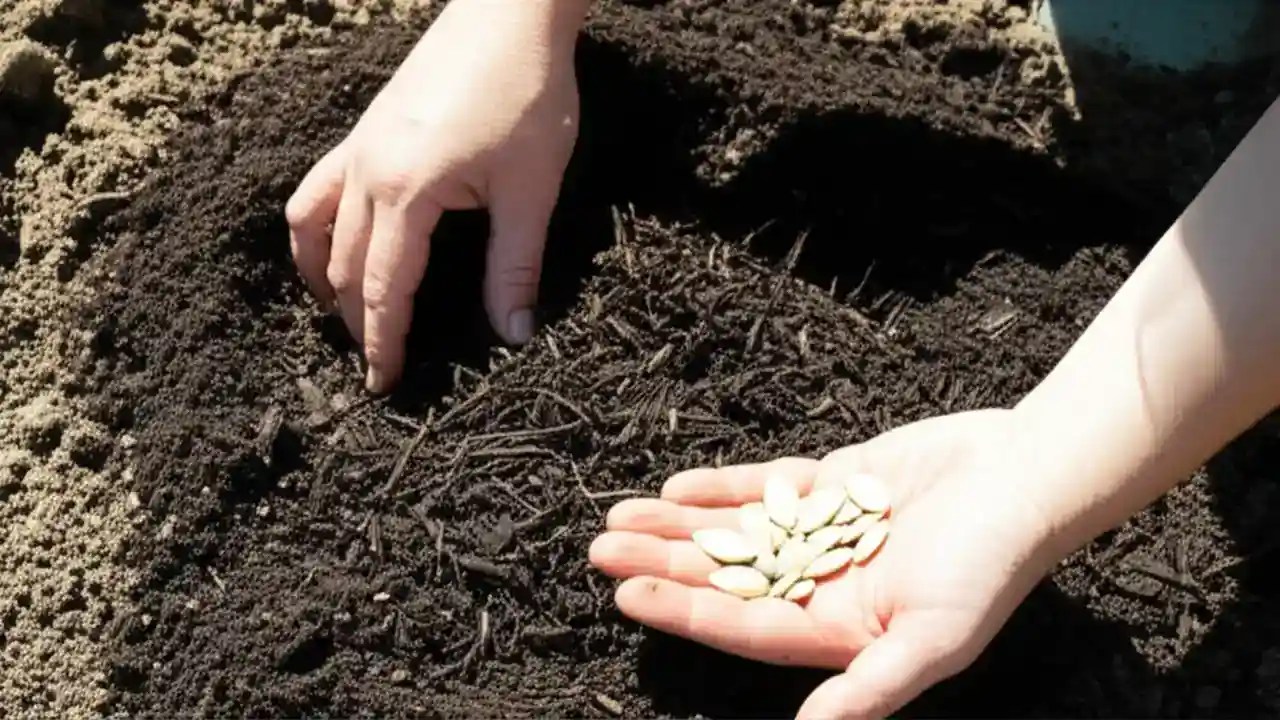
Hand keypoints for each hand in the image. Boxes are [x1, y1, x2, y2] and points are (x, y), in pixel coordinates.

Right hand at [285, 0, 583, 391]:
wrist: (511, 13)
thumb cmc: (528, 93)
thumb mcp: (530, 190)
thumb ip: (514, 267)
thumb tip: (512, 335)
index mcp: (405, 191)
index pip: (381, 288)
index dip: (382, 342)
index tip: (383, 386)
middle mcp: (366, 171)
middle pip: (341, 265)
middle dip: (353, 321)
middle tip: (373, 363)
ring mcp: (359, 146)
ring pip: (312, 224)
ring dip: (319, 276)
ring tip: (338, 313)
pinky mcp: (366, 128)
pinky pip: (319, 186)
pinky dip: (316, 226)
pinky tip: (337, 240)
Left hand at [589, 409, 1068, 718]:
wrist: (1029, 477)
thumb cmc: (992, 565)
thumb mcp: (934, 640)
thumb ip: (868, 689)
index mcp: (839, 631)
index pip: (742, 625)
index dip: (684, 612)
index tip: (627, 595)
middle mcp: (824, 585)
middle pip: (726, 578)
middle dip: (662, 564)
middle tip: (598, 548)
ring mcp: (826, 532)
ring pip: (736, 531)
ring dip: (678, 525)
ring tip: (617, 516)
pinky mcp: (837, 482)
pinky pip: (768, 486)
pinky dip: (723, 487)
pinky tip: (676, 487)